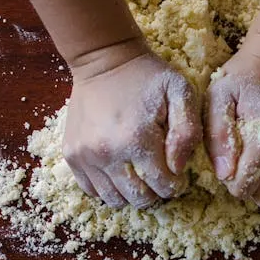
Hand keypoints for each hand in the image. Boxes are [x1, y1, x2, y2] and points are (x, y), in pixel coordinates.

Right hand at [63, 49, 200, 208]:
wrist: (104, 60)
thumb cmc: (147, 76)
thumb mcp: (180, 93)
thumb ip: (187, 132)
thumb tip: (178, 168)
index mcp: (137, 140)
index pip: (163, 186)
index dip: (176, 184)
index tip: (177, 172)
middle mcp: (107, 153)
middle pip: (139, 198)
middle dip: (155, 192)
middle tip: (159, 175)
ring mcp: (85, 156)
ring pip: (114, 200)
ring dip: (131, 194)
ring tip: (140, 175)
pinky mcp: (72, 155)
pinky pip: (92, 190)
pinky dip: (108, 188)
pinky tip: (119, 172)